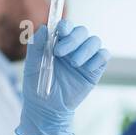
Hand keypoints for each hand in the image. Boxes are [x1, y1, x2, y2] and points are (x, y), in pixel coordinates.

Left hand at [16, 19, 109, 134]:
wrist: (47, 108)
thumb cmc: (37, 86)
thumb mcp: (31, 66)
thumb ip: (36, 46)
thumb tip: (43, 28)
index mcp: (58, 42)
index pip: (66, 26)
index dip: (65, 26)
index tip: (60, 32)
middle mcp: (73, 47)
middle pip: (82, 31)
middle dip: (73, 39)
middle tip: (60, 53)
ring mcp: (85, 58)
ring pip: (94, 41)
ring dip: (85, 50)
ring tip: (74, 64)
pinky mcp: (94, 70)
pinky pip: (104, 56)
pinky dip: (98, 58)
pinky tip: (86, 69)